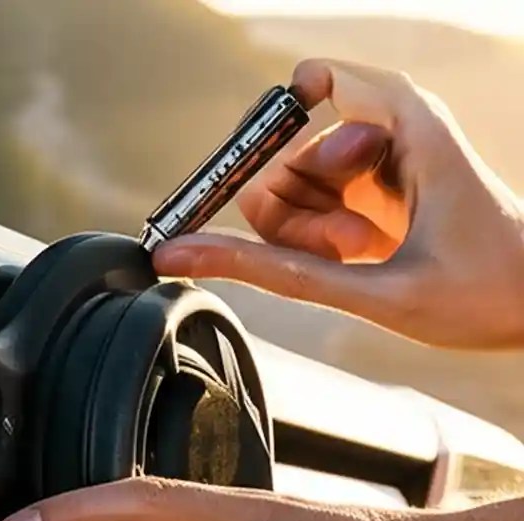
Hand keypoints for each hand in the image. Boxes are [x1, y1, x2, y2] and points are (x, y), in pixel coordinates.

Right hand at [151, 58, 523, 349]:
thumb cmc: (487, 293)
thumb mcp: (370, 289)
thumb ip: (272, 272)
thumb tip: (179, 255)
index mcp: (404, 124)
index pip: (314, 82)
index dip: (273, 130)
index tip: (261, 183)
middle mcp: (386, 136)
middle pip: (286, 155)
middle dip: (301, 209)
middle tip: (350, 246)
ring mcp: (375, 170)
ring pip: (290, 189)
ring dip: (309, 233)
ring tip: (363, 257)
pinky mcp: (370, 198)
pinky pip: (308, 211)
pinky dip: (318, 243)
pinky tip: (362, 259)